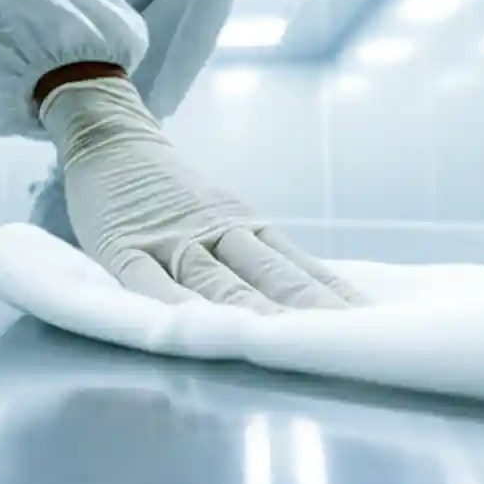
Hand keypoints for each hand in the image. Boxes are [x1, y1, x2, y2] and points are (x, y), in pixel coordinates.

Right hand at [39, 77, 366, 313]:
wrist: (109, 134)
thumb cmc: (164, 187)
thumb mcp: (219, 210)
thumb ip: (253, 252)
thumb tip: (308, 294)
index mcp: (246, 225)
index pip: (300, 268)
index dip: (335, 298)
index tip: (375, 327)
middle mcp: (220, 233)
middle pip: (272, 279)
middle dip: (311, 315)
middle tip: (352, 345)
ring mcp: (172, 241)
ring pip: (222, 285)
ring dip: (259, 316)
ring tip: (295, 348)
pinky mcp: (125, 249)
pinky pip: (151, 286)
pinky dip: (179, 309)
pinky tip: (204, 333)